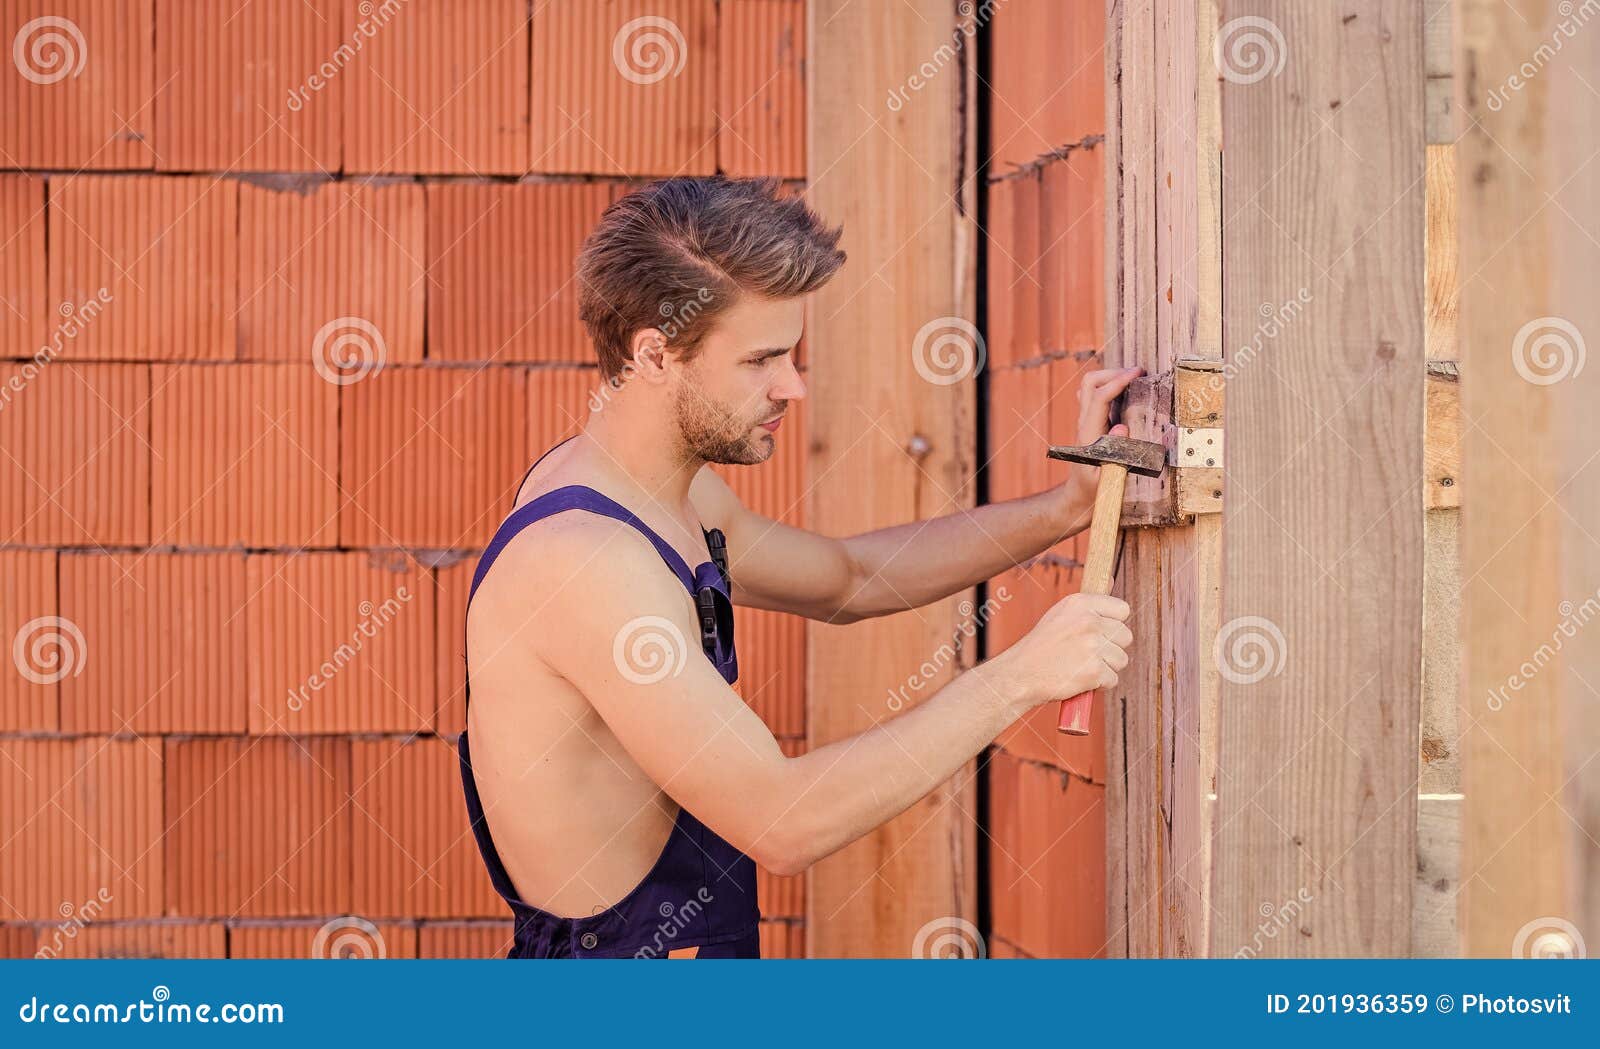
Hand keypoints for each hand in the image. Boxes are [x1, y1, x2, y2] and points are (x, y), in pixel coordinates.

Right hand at [987, 593, 1132, 712]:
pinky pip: (1113, 679)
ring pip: (1121, 659)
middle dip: (1111, 648)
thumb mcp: (1061, 613)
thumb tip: (1111, 578)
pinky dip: (1099, 684)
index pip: (1122, 609)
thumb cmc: (1041, 645)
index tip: (1100, 632)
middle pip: (1125, 636)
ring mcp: (1092, 647)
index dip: (1114, 623)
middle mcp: (1088, 621)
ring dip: (1106, 667)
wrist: (1020, 674)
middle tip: (1087, 653)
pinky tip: (1080, 678)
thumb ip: (1089, 602)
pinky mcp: (1094, 671)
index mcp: (1081, 603)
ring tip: (1082, 665)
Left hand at [1059, 366, 1143, 525]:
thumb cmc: (1093, 495)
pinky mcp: (1092, 425)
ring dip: (1111, 377)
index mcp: (1089, 434)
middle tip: (1139, 373)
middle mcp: (1085, 424)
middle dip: (1113, 372)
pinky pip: (1097, 398)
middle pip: (1090, 383)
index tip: (1138, 374)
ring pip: (1091, 387)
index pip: (1100, 397)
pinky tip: (1128, 393)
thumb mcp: (1105, 481)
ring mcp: (1087, 423)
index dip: (1118, 382)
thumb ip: (1114, 456)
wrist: (1078, 501)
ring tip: (1135, 378)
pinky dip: (1111, 388)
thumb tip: (1122, 427)